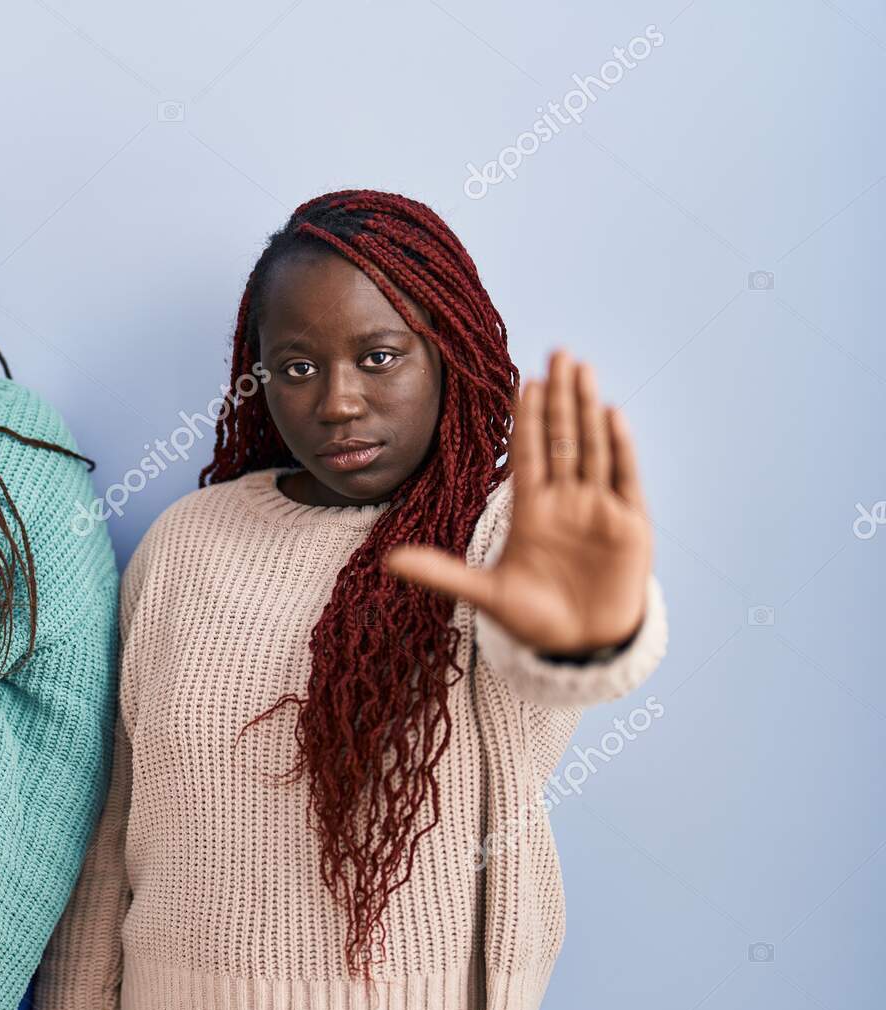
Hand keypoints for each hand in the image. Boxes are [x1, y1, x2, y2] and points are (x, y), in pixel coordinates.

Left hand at [384, 350, 650, 655]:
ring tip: (583, 368)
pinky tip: (612, 414)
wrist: (581, 647)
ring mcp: (598, 510)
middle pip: (562, 438)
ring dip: (589, 408)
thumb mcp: (484, 595)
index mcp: (530, 511)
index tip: (523, 381)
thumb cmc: (533, 619)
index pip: (526, 453)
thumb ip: (441, 573)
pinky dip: (619, 448)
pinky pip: (623, 479)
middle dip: (560, 397)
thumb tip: (389, 561)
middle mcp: (565, 501)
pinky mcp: (629, 526)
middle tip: (558, 351)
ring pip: (593, 447)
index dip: (526, 418)